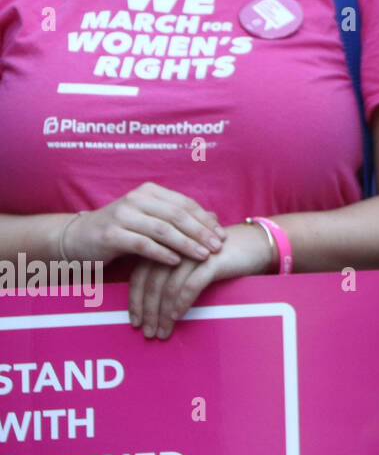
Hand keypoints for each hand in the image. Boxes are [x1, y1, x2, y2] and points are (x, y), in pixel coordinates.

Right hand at [65, 182, 225, 267]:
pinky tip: (176, 262)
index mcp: (149, 192)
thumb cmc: (122, 230)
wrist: (80, 238)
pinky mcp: (111, 235)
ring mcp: (122, 215)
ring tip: (203, 255)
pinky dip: (162, 253)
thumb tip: (214, 218)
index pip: (184, 204)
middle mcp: (136, 199)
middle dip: (200, 232)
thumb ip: (177, 218)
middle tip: (217, 246)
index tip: (221, 234)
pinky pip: (143, 244)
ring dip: (186, 244)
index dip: (205, 219)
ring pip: (162, 230)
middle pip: (177, 215)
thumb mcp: (150, 219)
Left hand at [128, 222, 275, 339]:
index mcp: (167, 245)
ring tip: (162, 332)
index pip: (141, 274)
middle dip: (147, 311)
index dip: (135, 299)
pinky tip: (178, 317)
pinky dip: (181, 303)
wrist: (256, 244)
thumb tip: (149, 303)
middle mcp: (176, 247)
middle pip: (151, 282)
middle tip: (146, 332)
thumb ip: (171, 271)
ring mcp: (194, 254)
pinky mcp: (212, 261)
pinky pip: (191, 285)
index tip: (134, 321)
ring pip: (168, 287)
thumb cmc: (221, 256)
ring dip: (162, 313)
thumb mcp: (191, 260)